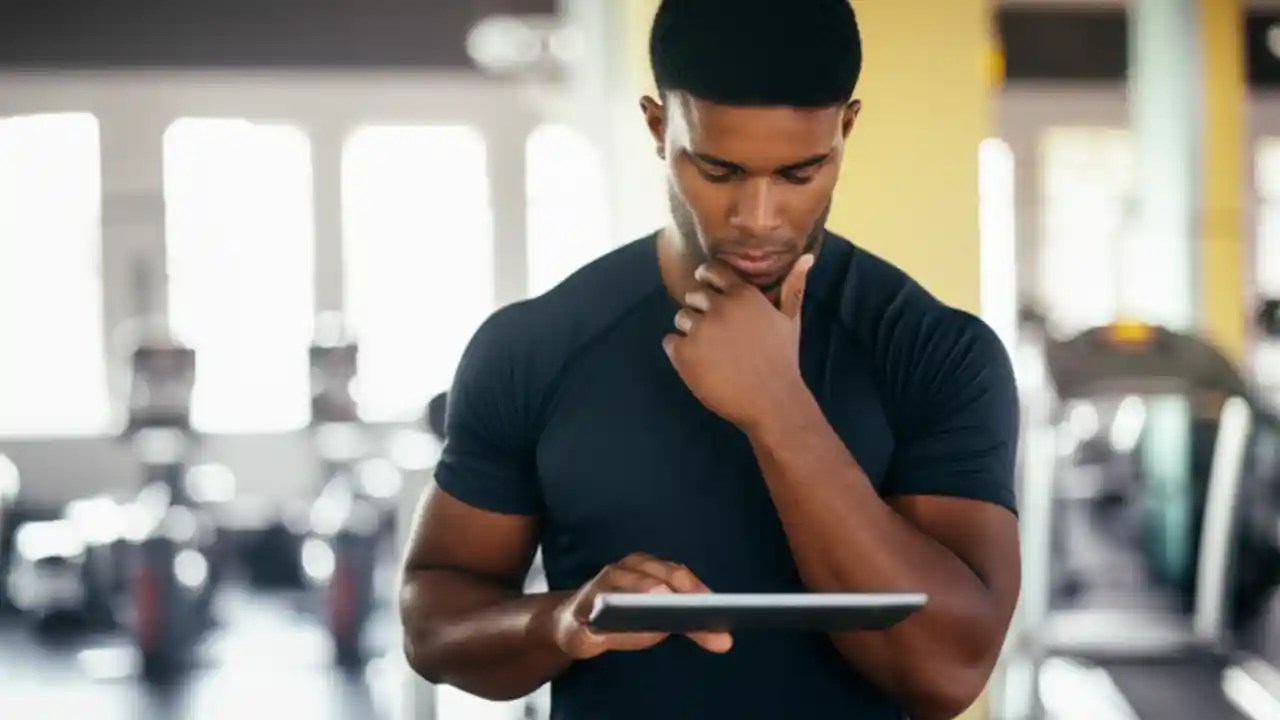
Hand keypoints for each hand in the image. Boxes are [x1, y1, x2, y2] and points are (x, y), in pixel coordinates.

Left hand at [551, 552, 732, 659]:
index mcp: (604, 580)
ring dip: (700, 593)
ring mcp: (645, 568)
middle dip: (687, 593)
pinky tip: (714, 612)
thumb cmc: (578, 629)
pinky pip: (682, 581)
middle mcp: (627, 566)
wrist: (574, 616)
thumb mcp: (582, 641)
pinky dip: (699, 594)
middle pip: (662, 574)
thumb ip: (612, 637)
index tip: (665, 598)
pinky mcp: (658, 575)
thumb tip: (655, 632)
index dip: (646, 586)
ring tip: (721, 618)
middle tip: (710, 617)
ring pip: (677, 574)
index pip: (627, 578)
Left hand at [663, 255, 814, 429]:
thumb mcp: (790, 320)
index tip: (708, 288)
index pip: (713, 271)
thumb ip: (793, 286)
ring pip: (681, 318)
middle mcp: (719, 308)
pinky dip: (679, 351)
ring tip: (710, 350)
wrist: (772, 402)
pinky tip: (699, 363)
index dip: (707, 278)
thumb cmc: (783, 359)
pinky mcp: (684, 353)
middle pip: (693, 295)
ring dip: (690, 331)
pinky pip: (669, 341)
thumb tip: (806, 256)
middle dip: (700, 310)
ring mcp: (699, 330)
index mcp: (743, 295)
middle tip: (715, 333)